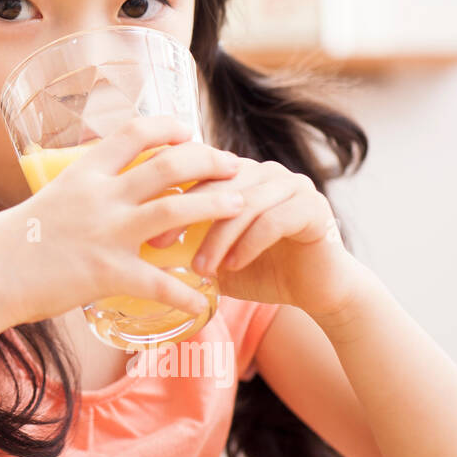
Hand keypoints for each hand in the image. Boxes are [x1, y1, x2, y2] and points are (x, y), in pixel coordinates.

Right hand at [0, 114, 247, 328]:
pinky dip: (185, 293)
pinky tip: (203, 302)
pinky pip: (158, 282)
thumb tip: (90, 199)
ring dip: (215, 204)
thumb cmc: (8, 244)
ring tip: (241, 206)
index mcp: (83, 174)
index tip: (188, 130)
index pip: (133, 132)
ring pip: (175, 207)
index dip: (167, 126)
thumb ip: (75, 199)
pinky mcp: (107, 272)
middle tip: (233, 165)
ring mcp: (105, 232)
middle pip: (168, 162)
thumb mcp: (45, 205)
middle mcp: (99, 195)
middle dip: (208, 159)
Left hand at [146, 152, 363, 318]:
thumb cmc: (261, 270)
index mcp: (237, 174)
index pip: (196, 166)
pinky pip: (274, 220)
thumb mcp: (216, 254)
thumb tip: (140, 246)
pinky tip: (233, 266)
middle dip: (186, 213)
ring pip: (244, 202)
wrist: (317, 290)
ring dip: (218, 237)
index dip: (168, 190)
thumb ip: (187, 242)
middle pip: (217, 180)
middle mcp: (264, 171)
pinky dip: (249, 244)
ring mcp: (292, 185)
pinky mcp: (314, 207)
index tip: (142, 221)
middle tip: (161, 243)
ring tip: (201, 267)